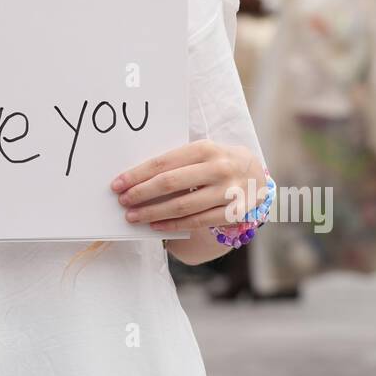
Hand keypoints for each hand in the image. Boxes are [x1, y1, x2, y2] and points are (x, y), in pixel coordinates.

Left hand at [111, 140, 263, 233]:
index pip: (163, 163)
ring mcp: (227, 191)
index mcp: (205, 148)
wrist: (257, 175)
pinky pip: (198, 221)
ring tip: (134, 217)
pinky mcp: (234, 212)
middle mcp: (218, 168)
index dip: (137, 175)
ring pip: (182, 206)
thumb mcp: (202, 152)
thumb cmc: (219, 161)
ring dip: (153, 213)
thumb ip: (177, 161)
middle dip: (141, 194)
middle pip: (170, 184)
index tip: (118, 184)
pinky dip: (174, 225)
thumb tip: (138, 177)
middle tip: (123, 202)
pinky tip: (157, 226)